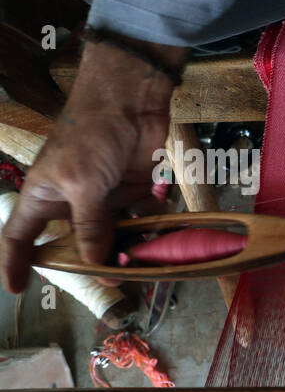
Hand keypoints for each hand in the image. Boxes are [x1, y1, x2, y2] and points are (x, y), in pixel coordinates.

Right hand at [1, 37, 185, 292]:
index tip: (15, 289)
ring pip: (114, 237)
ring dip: (127, 250)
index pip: (20, 236)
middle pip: (77, 245)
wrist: (131, 102)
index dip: (15, 263)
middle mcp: (72, 202)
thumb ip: (90, 226)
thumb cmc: (91, 135)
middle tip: (113, 278)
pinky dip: (151, 230)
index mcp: (43, 198)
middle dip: (93, 264)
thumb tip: (94, 265)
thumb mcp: (83, 184)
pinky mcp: (135, 192)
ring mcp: (105, 198)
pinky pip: (142, 221)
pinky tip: (162, 236)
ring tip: (141, 260)